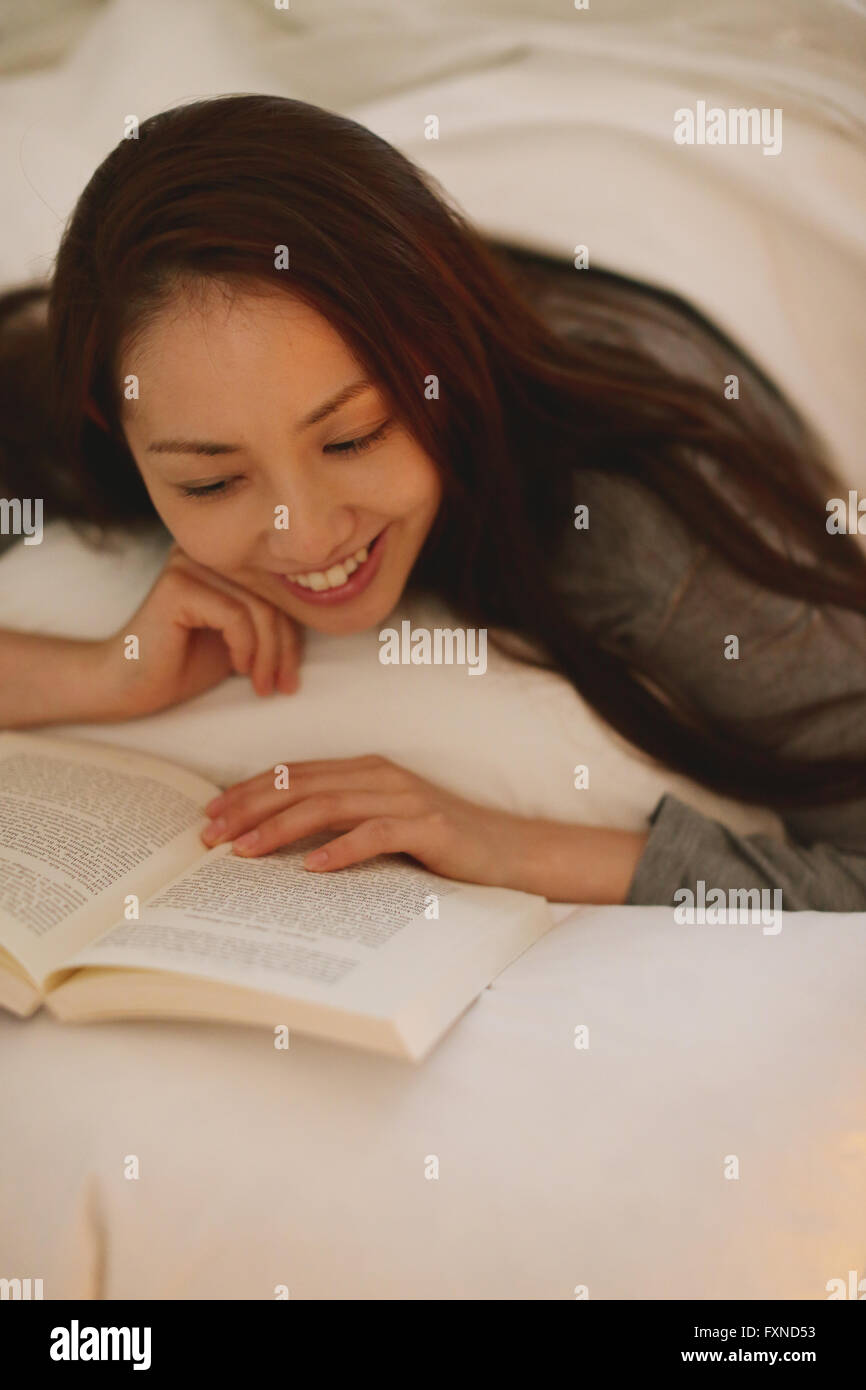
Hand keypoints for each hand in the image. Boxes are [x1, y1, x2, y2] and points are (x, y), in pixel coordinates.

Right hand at [93, 545, 303, 719]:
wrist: (128, 685)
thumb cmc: (184, 663)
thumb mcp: (241, 639)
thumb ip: (270, 620)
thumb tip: (320, 616)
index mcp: (222, 559)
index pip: (278, 588)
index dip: (293, 633)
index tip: (291, 676)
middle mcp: (206, 553)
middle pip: (273, 595)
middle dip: (285, 647)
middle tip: (284, 686)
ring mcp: (188, 564)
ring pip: (259, 607)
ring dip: (269, 654)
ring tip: (262, 685)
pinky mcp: (178, 585)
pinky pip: (236, 615)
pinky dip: (245, 647)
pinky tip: (237, 668)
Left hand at [201, 754, 537, 889]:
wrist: (506, 851)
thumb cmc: (440, 843)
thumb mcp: (382, 825)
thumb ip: (340, 821)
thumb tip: (278, 842)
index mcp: (365, 770)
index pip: (294, 775)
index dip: (249, 791)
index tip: (211, 815)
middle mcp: (380, 776)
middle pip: (301, 787)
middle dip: (250, 809)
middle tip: (210, 836)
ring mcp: (405, 798)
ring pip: (328, 806)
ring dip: (281, 829)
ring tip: (245, 852)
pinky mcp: (427, 826)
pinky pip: (375, 834)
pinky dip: (340, 849)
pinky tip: (311, 868)